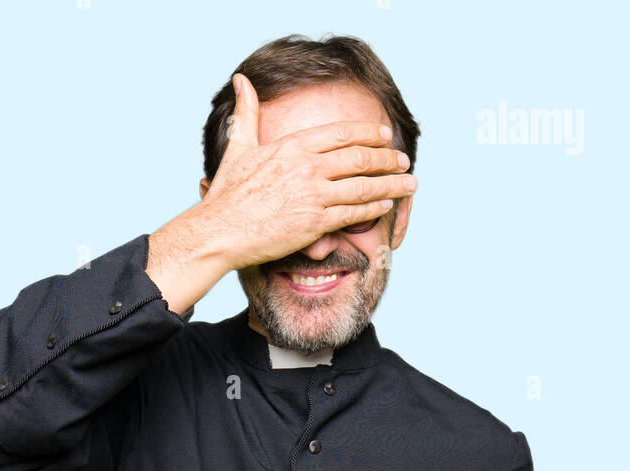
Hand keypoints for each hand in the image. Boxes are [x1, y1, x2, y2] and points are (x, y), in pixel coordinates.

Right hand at [201, 72, 416, 269]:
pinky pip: (352, 213)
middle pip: (359, 157)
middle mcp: (307, 167)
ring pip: (362, 186)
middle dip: (386, 158)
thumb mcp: (239, 146)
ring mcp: (312, 195)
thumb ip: (247, 112)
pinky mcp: (314, 223)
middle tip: (403, 160)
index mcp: (292, 145)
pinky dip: (373, 208)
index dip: (367, 132)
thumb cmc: (227, 194)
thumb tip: (241, 80)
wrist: (220, 231)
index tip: (384, 134)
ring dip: (390, 184)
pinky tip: (386, 204)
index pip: (341, 132)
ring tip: (409, 183)